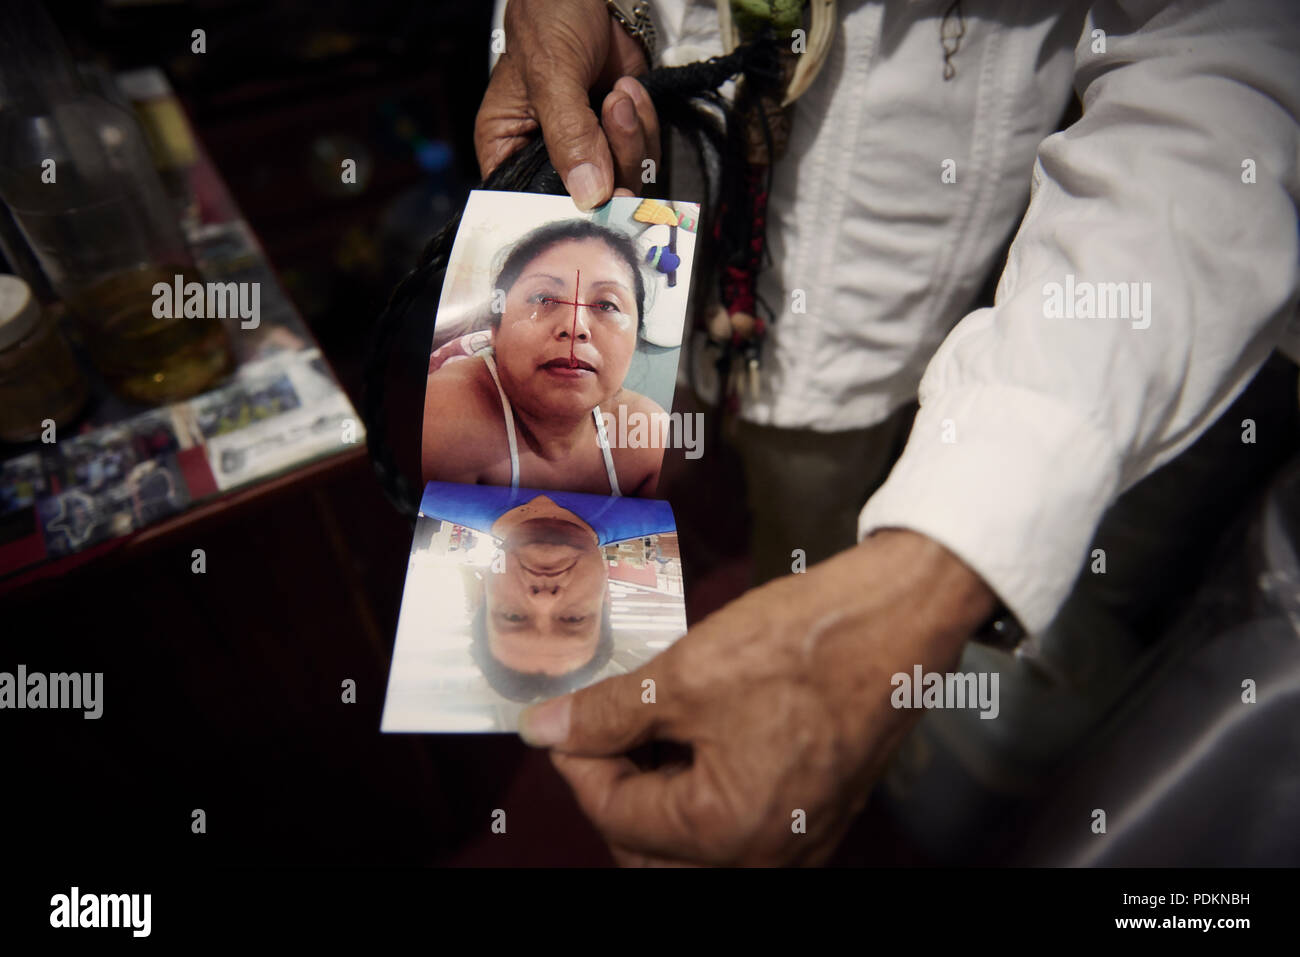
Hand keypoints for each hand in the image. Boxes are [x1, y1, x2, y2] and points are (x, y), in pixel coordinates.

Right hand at [476, 0, 661, 209]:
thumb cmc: (550, 19)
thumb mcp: (551, 74)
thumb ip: (570, 135)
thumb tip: (590, 194)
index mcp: (510, 147)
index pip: (531, 201)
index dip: (564, 209)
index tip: (596, 202)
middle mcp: (547, 157)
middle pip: (586, 199)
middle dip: (611, 164)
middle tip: (616, 121)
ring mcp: (588, 149)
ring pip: (622, 180)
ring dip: (631, 138)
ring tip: (620, 93)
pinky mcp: (620, 136)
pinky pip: (644, 156)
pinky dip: (645, 125)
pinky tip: (631, 90)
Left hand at [518, 529, 997, 865]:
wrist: (897, 619)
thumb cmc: (805, 644)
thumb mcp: (685, 674)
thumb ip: (607, 713)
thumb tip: (547, 730)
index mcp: (726, 830)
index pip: (614, 816)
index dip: (578, 759)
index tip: (567, 717)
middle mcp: (765, 857)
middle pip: (651, 850)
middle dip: (614, 789)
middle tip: (602, 727)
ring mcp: (796, 842)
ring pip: (693, 847)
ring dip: (656, 796)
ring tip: (646, 726)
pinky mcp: (815, 816)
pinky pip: (738, 829)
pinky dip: (703, 795)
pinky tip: (695, 737)